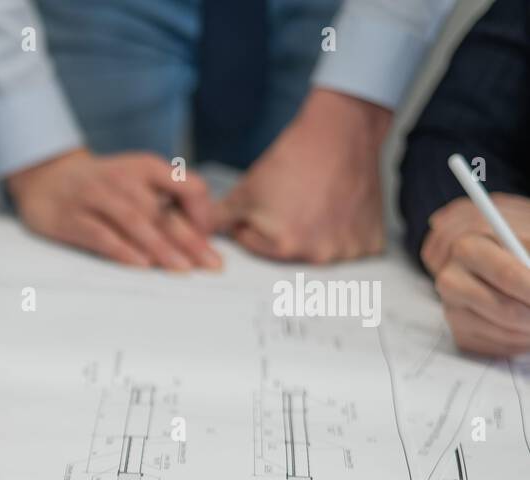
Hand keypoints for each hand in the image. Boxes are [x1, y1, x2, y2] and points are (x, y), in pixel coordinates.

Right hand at [6, 148, 220, 269]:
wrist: (47, 178)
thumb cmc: (102, 186)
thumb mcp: (137, 179)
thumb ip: (166, 200)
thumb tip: (202, 236)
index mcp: (146, 168)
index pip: (188, 186)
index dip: (203, 214)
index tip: (210, 240)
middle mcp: (123, 179)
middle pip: (163, 211)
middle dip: (190, 240)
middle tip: (211, 265)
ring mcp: (95, 198)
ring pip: (135, 223)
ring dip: (161, 247)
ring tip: (182, 269)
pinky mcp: (72, 218)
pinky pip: (101, 235)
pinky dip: (123, 250)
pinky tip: (141, 265)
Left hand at [218, 89, 389, 262]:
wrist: (341, 132)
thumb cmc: (295, 159)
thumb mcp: (245, 190)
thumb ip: (218, 219)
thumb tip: (200, 234)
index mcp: (285, 246)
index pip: (252, 246)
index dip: (254, 222)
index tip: (270, 203)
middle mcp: (319, 254)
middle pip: (285, 253)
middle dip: (282, 230)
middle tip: (295, 200)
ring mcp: (348, 249)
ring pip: (317, 249)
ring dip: (314, 233)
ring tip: (318, 202)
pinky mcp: (371, 241)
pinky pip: (350, 247)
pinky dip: (343, 233)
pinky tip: (338, 209)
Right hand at [422, 194, 529, 355]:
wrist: (486, 254)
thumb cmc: (514, 244)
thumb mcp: (526, 238)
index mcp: (467, 248)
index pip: (507, 274)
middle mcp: (451, 280)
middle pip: (506, 310)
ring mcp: (452, 310)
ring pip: (505, 332)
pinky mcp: (460, 333)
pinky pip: (498, 347)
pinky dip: (521, 341)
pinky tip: (527, 325)